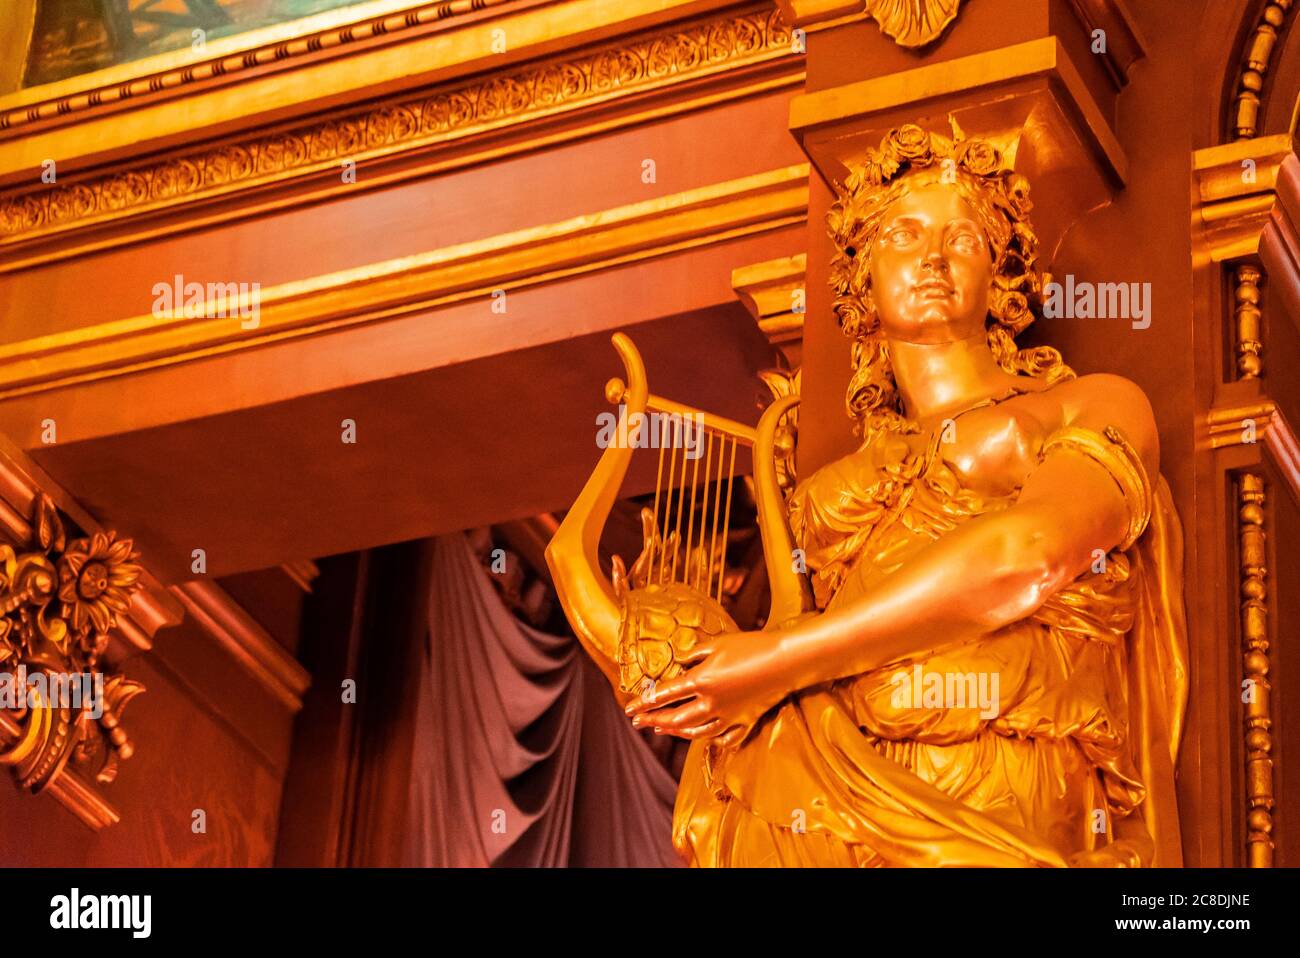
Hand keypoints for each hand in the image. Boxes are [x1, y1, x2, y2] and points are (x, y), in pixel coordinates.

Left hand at [623, 630, 786, 746]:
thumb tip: (678, 662)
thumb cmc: (752, 646)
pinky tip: (699, 736)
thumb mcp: (718, 644)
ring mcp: (728, 716)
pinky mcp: (744, 721)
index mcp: (702, 681)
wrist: (786, 661)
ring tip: (660, 729)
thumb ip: (693, 655)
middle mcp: (712, 703)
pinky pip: (722, 738)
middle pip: (674, 718)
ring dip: (674, 732)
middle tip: (638, 722)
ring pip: (695, 732)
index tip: (631, 707)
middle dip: (653, 720)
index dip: (645, 701)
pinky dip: (708, 739)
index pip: (665, 694)